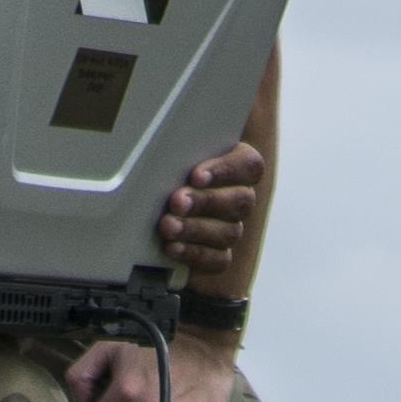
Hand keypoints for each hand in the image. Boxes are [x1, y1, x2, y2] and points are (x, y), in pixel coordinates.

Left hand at [155, 143, 264, 286]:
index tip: (196, 175)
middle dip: (205, 202)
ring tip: (167, 226)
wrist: (152, 203)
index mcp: (239, 165)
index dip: (225, 171)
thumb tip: (177, 142)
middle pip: (240, 201)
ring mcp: (233, 228)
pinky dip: (193, 254)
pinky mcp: (220, 256)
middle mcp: (241, 198)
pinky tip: (172, 247)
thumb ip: (185, 149)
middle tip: (177, 201)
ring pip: (228, 232)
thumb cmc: (170, 169)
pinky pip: (218, 260)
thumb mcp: (179, 154)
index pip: (248, 166)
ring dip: (195, 229)